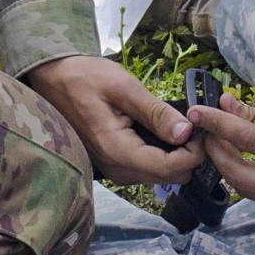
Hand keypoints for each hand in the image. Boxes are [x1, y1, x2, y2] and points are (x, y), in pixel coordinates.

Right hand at [26, 53, 200, 186]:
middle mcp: (115, 168)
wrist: (53, 79)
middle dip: (188, 153)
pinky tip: (161, 130)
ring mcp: (113, 169)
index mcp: (116, 149)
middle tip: (192, 123)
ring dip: (176, 154)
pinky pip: (148, 168)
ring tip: (177, 123)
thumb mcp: (124, 88)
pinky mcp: (114, 163)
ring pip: (161, 175)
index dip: (194, 151)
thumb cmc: (85, 78)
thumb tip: (187, 132)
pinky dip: (162, 153)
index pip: (169, 168)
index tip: (200, 127)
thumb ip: (156, 113)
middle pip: (169, 176)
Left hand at [189, 94, 254, 213]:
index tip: (197, 112)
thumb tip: (224, 106)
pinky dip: (242, 174)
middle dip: (216, 149)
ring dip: (226, 164)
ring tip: (220, 139)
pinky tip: (238, 155)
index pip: (245, 140)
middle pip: (236, 173)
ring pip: (243, 188)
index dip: (217, 124)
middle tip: (207, 128)